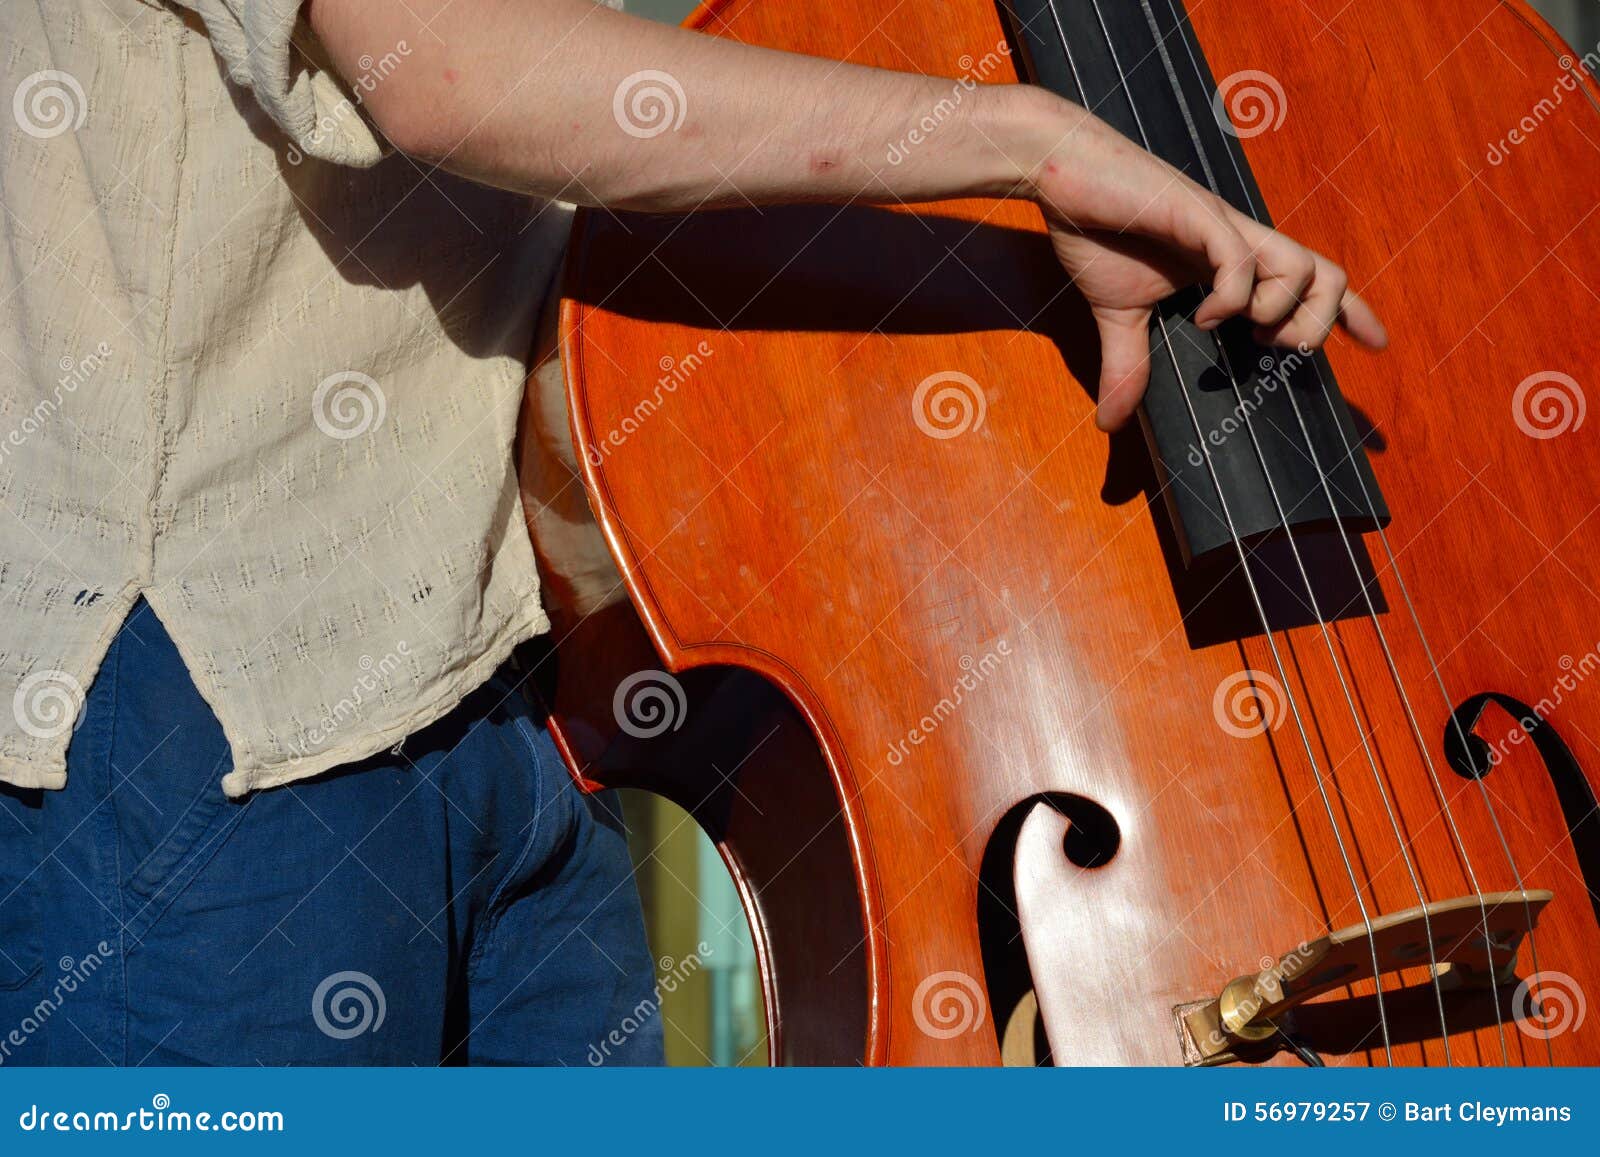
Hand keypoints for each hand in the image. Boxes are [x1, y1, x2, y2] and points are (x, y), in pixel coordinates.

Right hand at [1028, 113, 1387, 430]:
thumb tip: (1110, 424)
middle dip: (1321, 325)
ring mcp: (1223, 226)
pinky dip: (1231, 299)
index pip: (1312, 282)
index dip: (1349, 313)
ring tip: (1242, 328)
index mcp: (1233, 258)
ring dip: (1280, 312)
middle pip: (1327, 275)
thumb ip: (1127, 366)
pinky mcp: (1196, 215)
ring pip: (1301, 268)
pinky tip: (1202, 313)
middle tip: (1276, 347)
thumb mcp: (1116, 313)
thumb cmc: (1096, 230)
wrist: (1062, 170)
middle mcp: (1241, 239)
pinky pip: (1241, 261)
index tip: (1377, 344)